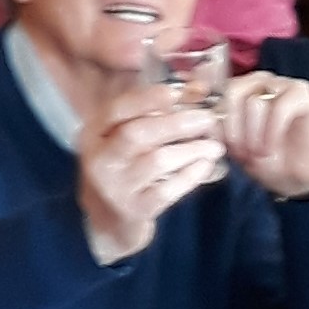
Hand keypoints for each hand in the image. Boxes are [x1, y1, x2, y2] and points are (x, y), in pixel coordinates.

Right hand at [77, 85, 228, 264]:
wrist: (107, 220)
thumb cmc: (123, 168)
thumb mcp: (120, 138)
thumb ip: (149, 112)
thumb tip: (196, 88)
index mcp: (94, 133)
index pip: (117, 109)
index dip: (147, 98)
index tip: (177, 92)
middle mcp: (100, 159)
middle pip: (137, 134)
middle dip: (176, 123)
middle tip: (207, 119)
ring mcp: (116, 187)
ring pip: (156, 161)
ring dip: (191, 150)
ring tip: (214, 146)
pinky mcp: (134, 210)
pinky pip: (167, 191)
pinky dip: (191, 175)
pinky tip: (205, 166)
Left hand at [221, 69, 308, 197]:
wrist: (297, 179)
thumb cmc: (262, 161)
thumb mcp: (229, 147)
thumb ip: (214, 128)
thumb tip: (201, 118)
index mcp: (234, 90)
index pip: (211, 89)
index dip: (209, 116)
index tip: (216, 141)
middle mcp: (255, 81)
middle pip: (231, 92)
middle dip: (233, 129)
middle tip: (240, 153)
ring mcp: (279, 84)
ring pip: (254, 102)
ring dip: (253, 135)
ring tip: (257, 154)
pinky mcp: (301, 92)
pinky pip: (279, 107)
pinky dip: (271, 132)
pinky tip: (269, 149)